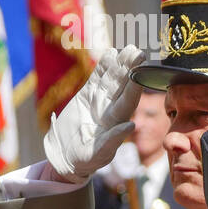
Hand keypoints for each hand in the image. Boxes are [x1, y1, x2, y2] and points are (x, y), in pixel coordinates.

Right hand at [44, 45, 146, 184]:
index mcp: (117, 122)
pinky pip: (95, 79)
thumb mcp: (98, 153)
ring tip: (127, 49)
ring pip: (110, 79)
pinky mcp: (85, 97)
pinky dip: (102, 67)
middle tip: (138, 52)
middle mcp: (111, 109)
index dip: (134, 85)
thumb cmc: (85, 160)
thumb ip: (113, 139)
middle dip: (130, 69)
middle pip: (122, 86)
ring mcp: (98, 101)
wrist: (66, 156)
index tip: (141, 71)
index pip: (128, 100)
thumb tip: (131, 125)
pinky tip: (110, 53)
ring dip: (119, 64)